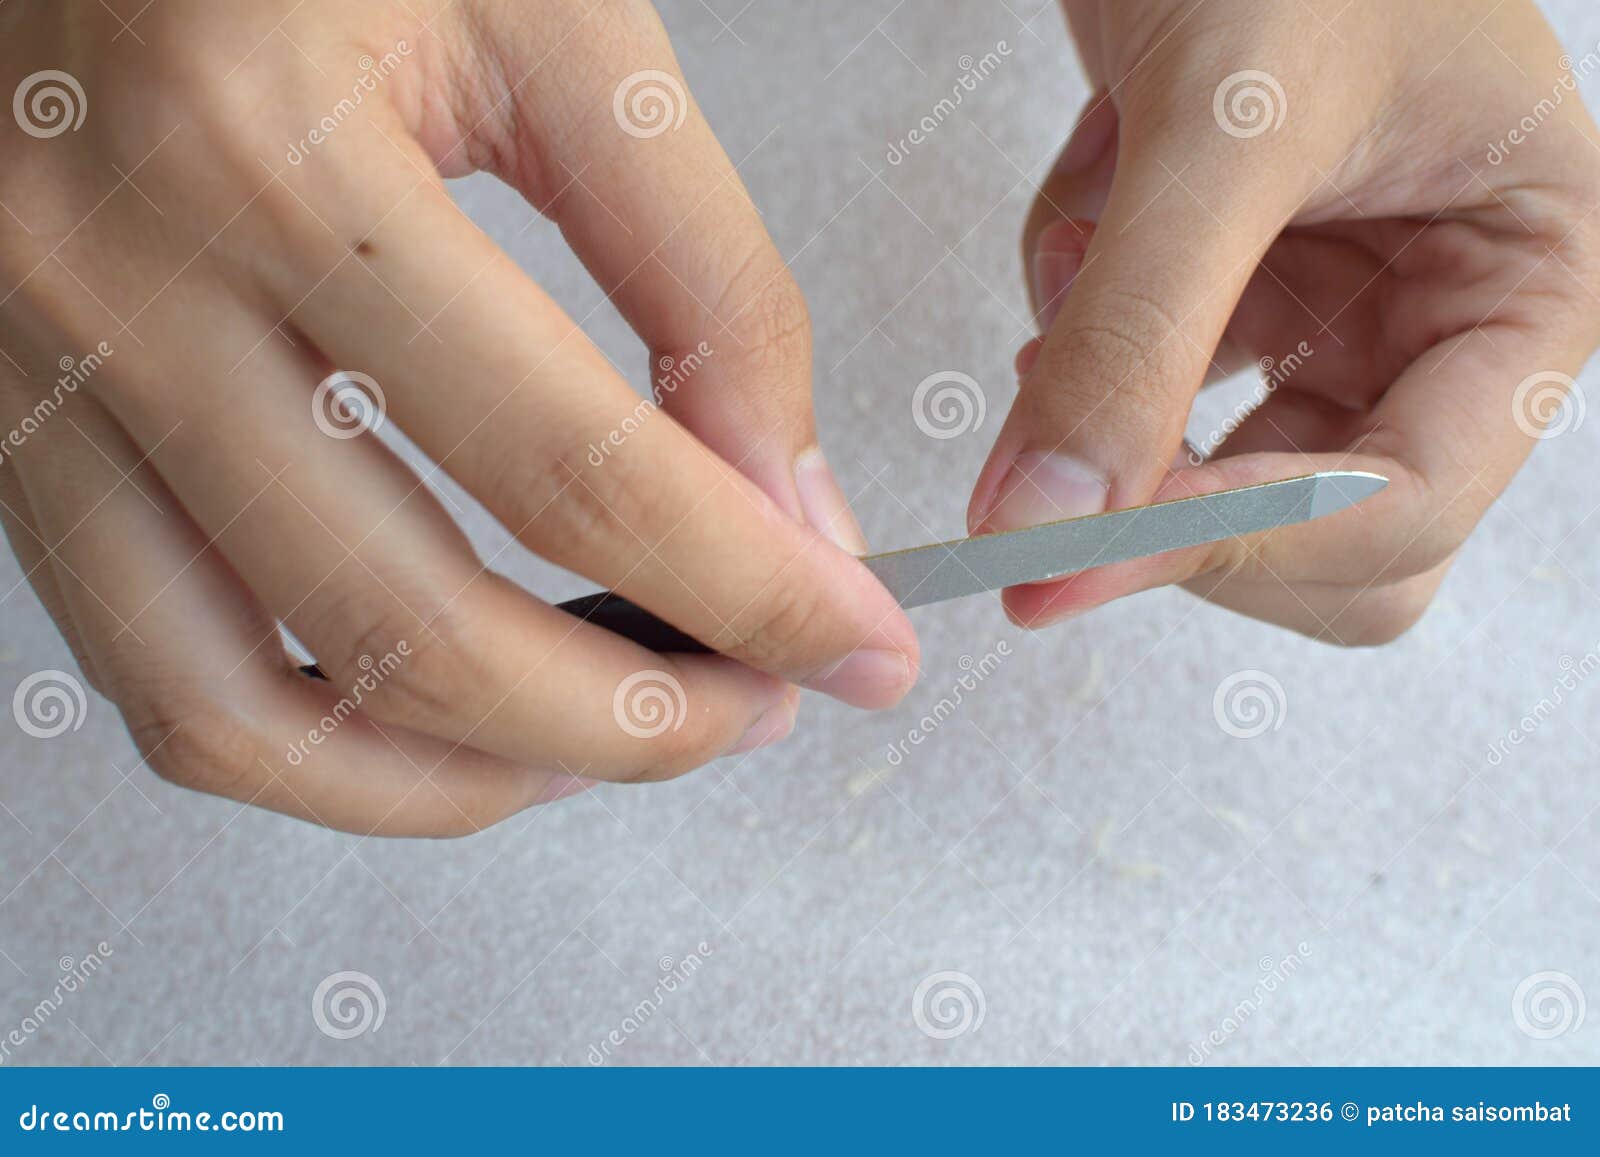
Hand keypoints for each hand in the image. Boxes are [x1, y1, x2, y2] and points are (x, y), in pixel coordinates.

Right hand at [0, 0, 917, 834]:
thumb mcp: (553, 28)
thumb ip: (697, 270)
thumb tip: (784, 502)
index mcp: (277, 157)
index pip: (575, 471)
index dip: (751, 592)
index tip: (852, 641)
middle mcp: (125, 290)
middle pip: (414, 632)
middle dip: (631, 722)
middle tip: (752, 708)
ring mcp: (43, 381)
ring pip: (251, 717)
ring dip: (464, 783)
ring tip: (604, 747)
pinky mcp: (19, 433)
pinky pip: (154, 674)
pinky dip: (316, 746)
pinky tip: (437, 717)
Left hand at [972, 0, 1599, 642]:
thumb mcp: (1225, 127)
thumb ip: (1136, 336)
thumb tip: (1043, 527)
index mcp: (1526, 293)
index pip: (1401, 513)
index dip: (1234, 551)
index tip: (1064, 555)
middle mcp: (1442, 332)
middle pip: (1321, 549)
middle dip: (1175, 511)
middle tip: (1050, 477)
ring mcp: (1338, 322)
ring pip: (1210, 485)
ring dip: (1110, 404)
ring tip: (1076, 259)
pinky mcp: (1240, 300)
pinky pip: (1135, 390)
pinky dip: (1074, 332)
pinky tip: (1078, 221)